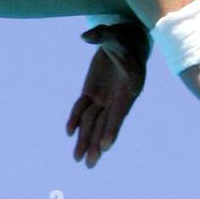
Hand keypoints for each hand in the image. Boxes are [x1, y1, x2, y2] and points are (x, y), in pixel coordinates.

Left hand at [66, 21, 149, 167]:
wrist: (125, 40)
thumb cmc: (123, 37)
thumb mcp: (114, 35)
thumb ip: (101, 36)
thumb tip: (86, 36)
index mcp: (129, 86)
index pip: (120, 112)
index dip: (113, 128)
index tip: (105, 146)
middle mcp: (117, 96)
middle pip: (105, 123)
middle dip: (96, 143)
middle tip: (89, 163)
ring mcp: (104, 96)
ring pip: (93, 121)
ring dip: (85, 139)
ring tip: (78, 159)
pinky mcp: (92, 93)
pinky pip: (82, 109)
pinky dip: (75, 119)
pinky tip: (69, 133)